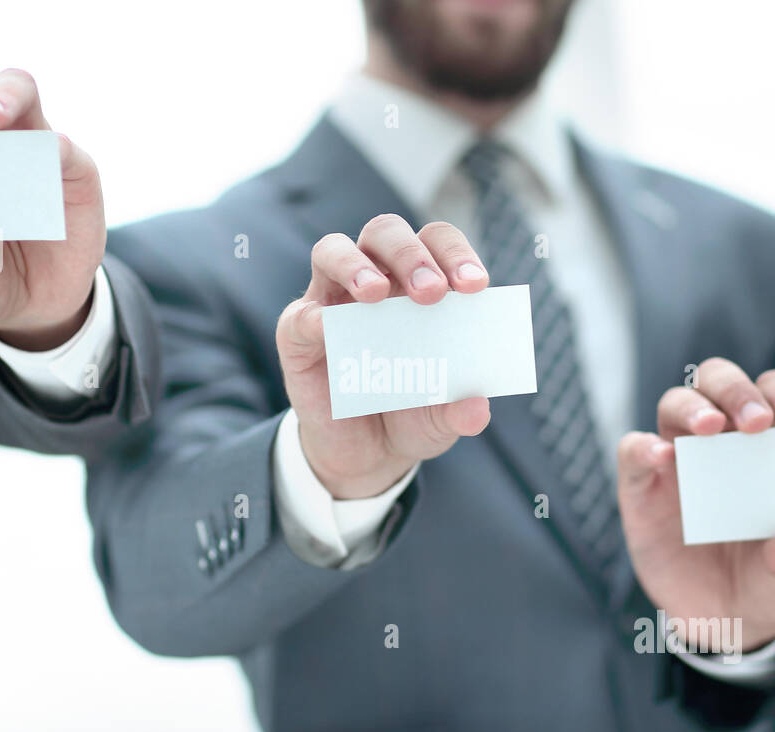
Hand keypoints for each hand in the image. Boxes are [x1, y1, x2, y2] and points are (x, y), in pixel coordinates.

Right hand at [278, 215, 492, 498]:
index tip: (475, 286)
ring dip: (355, 265)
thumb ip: (460, 411)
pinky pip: (301, 315)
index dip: (456, 254)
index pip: (437, 243)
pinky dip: (316, 318)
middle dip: (410, 254)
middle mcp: (376, 280)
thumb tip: (476, 409)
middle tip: (431, 292)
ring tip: (376, 293)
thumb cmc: (410, 414)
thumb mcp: (442, 418)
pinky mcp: (297, 335)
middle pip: (386, 233)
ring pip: (333, 250)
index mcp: (419, 285)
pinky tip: (329, 330)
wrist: (366, 455)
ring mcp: (332, 302)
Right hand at [616, 357, 774, 651]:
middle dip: (739, 391)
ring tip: (711, 427)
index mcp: (766, 445)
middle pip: (719, 382)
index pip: (773, 395)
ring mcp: (677, 460)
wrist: (725, 621)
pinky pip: (632, 450)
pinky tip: (662, 457)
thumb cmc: (767, 583)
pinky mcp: (640, 486)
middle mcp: (719, 441)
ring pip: (675, 403)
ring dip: (694, 407)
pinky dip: (643, 447)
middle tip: (758, 422)